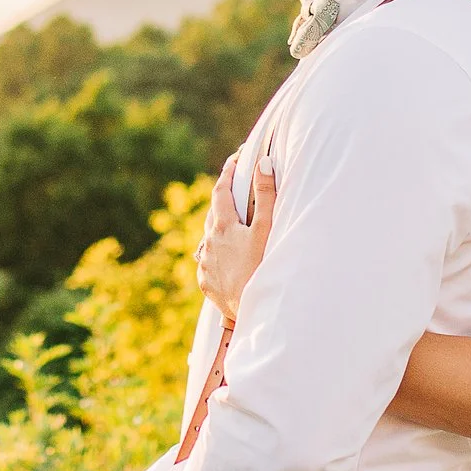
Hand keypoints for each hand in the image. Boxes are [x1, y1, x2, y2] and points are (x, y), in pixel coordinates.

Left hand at [194, 151, 276, 323]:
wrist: (250, 309)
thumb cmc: (261, 267)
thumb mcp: (266, 229)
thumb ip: (265, 195)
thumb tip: (263, 162)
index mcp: (222, 226)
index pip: (221, 191)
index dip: (227, 173)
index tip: (234, 161)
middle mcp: (208, 243)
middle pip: (214, 214)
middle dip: (223, 201)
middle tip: (234, 192)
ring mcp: (204, 263)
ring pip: (209, 239)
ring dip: (219, 229)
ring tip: (232, 227)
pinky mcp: (204, 281)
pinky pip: (208, 261)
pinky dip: (216, 254)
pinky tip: (226, 258)